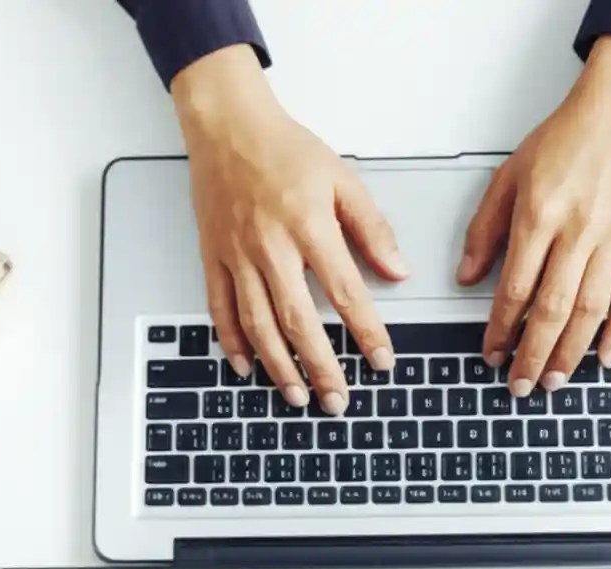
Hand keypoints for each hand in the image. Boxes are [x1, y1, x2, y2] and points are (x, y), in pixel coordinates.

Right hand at [172, 46, 407, 414]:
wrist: (227, 126)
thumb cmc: (284, 149)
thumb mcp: (343, 179)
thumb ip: (372, 228)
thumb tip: (398, 270)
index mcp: (308, 226)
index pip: (345, 291)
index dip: (366, 331)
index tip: (381, 361)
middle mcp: (270, 246)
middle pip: (298, 321)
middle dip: (320, 368)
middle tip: (337, 400)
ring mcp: (237, 255)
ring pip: (258, 324)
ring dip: (279, 366)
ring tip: (296, 395)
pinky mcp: (212, 256)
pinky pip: (220, 308)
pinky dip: (233, 342)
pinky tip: (247, 366)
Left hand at [457, 36, 610, 396]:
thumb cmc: (563, 141)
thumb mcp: (507, 177)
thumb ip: (484, 229)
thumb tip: (465, 277)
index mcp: (539, 215)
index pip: (514, 288)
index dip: (500, 329)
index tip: (491, 354)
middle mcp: (577, 231)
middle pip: (551, 309)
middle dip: (532, 355)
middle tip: (520, 385)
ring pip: (590, 311)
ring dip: (570, 353)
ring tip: (554, 380)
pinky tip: (605, 357)